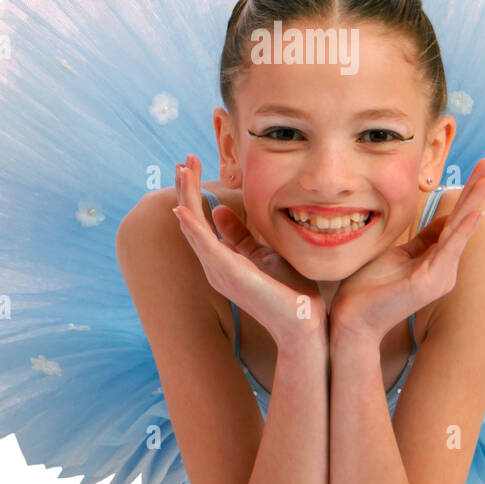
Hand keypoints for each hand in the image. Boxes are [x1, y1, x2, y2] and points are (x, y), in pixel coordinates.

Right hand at [171, 154, 326, 346]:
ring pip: (193, 228)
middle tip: (185, 160)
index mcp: (221, 260)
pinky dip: (192, 226)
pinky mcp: (229, 274)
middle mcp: (214, 265)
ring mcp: (219, 271)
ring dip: (187, 197)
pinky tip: (181, 208)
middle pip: (192, 221)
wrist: (303, 323)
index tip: (193, 165)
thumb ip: (240, 236)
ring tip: (182, 171)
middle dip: (187, 189)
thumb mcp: (263, 254)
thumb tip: (220, 211)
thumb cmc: (288, 292)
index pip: (201, 220)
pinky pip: (205, 246)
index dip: (195, 192)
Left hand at [329, 158, 484, 343]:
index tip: (482, 169)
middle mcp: (444, 268)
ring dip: (475, 199)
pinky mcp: (429, 282)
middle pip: (464, 221)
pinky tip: (477, 211)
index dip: (468, 194)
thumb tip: (441, 219)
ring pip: (460, 230)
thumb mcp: (398, 254)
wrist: (351, 320)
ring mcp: (440, 276)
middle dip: (478, 189)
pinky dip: (463, 229)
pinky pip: (449, 249)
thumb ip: (421, 239)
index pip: (456, 220)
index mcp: (436, 260)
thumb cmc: (369, 288)